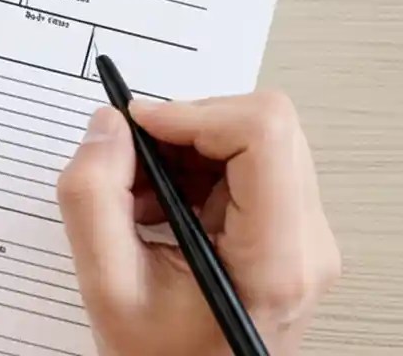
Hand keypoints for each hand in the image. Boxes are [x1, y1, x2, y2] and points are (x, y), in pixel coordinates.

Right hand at [57, 93, 340, 355]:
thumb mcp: (108, 288)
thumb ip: (94, 199)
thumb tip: (108, 128)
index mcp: (277, 258)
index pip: (263, 132)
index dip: (193, 113)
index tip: (139, 127)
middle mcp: (308, 242)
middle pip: (261, 126)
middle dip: (184, 132)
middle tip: (130, 167)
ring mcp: (306, 236)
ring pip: (256, 139)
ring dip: (186, 151)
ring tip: (140, 201)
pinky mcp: (293, 232)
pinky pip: (251, 165)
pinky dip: (197, 170)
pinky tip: (161, 210)